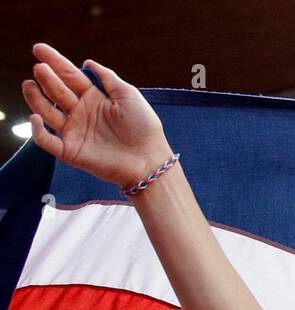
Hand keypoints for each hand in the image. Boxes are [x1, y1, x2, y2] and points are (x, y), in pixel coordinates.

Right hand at [21, 42, 169, 189]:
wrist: (150, 161)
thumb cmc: (144, 127)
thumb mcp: (128, 95)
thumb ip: (108, 78)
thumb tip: (87, 63)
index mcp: (94, 98)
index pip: (69, 75)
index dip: (54, 61)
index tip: (38, 48)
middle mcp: (81, 113)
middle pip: (57, 91)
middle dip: (47, 78)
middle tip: (40, 68)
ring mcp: (75, 132)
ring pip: (47, 112)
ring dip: (36, 98)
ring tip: (29, 84)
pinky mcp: (71, 152)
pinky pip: (47, 141)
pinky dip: (38, 131)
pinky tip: (36, 117)